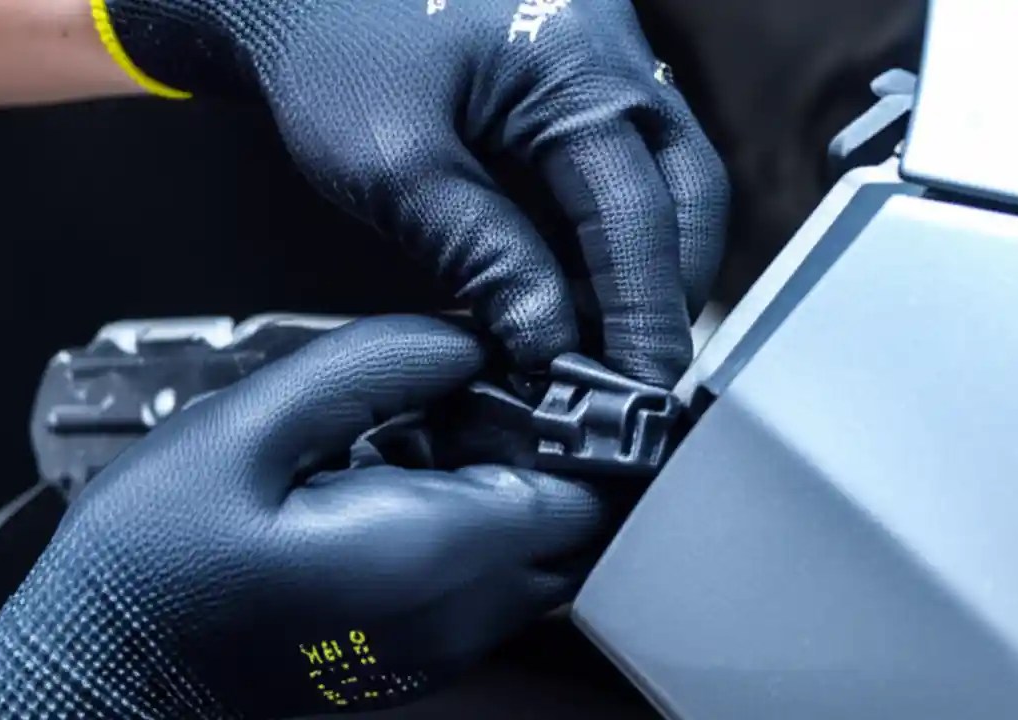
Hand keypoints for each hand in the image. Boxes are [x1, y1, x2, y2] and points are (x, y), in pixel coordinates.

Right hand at [0, 316, 616, 718]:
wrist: (102, 675)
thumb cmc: (153, 568)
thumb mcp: (246, 430)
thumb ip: (370, 368)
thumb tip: (467, 338)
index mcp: (434, 552)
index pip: (590, 486)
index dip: (579, 415)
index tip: (529, 367)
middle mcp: (462, 613)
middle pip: (582, 521)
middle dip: (549, 444)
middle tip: (462, 393)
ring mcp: (447, 643)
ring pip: (544, 550)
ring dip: (509, 479)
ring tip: (411, 434)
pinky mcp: (422, 649)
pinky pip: (494, 579)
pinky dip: (476, 521)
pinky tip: (389, 483)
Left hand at [103, 0, 729, 386]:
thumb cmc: (331, 48)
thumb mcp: (393, 164)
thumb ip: (481, 253)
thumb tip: (549, 341)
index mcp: (576, 64)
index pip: (639, 214)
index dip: (643, 315)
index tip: (636, 392)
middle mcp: (613, 55)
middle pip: (686, 197)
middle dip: (666, 293)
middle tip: (632, 376)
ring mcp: (602, 61)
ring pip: (663, 184)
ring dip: (641, 269)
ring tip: (597, 344)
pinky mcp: (576, 79)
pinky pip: (619, 166)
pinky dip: (605, 236)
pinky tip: (569, 286)